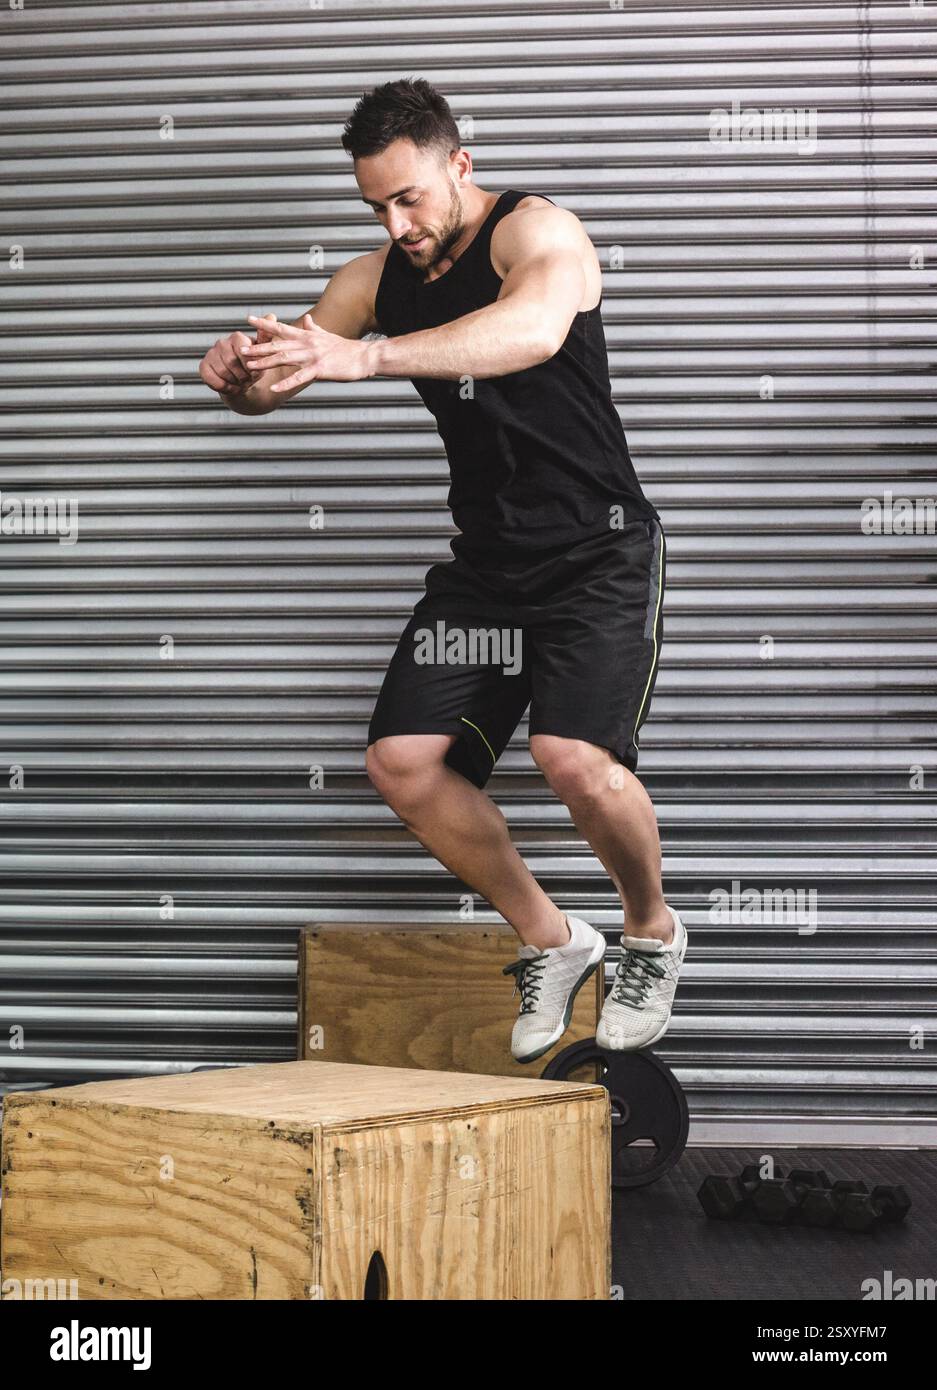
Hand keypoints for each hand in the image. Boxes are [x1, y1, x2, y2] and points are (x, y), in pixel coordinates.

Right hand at [197, 321, 269, 393]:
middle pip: (231, 361)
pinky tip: (232, 388)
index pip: (242, 348)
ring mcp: (211, 354)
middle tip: (248, 379)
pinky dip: (224, 387)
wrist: (243, 383)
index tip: (255, 372)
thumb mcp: (264, 353)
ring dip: (234, 382)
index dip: (249, 363)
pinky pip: (211, 378)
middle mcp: (222, 343)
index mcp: (237, 338)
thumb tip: (271, 315)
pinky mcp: (203, 366)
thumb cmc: (255, 366)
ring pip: (221, 371)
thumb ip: (266, 337)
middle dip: (242, 374)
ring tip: (241, 383)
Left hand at [243, 313, 374, 387]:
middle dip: (259, 347)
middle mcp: (307, 343)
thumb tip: (307, 319)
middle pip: (278, 344)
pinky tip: (274, 387)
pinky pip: (299, 377)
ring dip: (266, 362)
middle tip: (241, 348)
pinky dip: (285, 382)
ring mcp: (312, 356)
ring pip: (284, 358)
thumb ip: (314, 329)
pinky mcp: (319, 369)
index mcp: (307, 336)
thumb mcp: (328, 336)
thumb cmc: (346, 349)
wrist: (364, 356)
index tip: (249, 319)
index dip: (265, 324)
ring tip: (250, 366)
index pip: (281, 328)